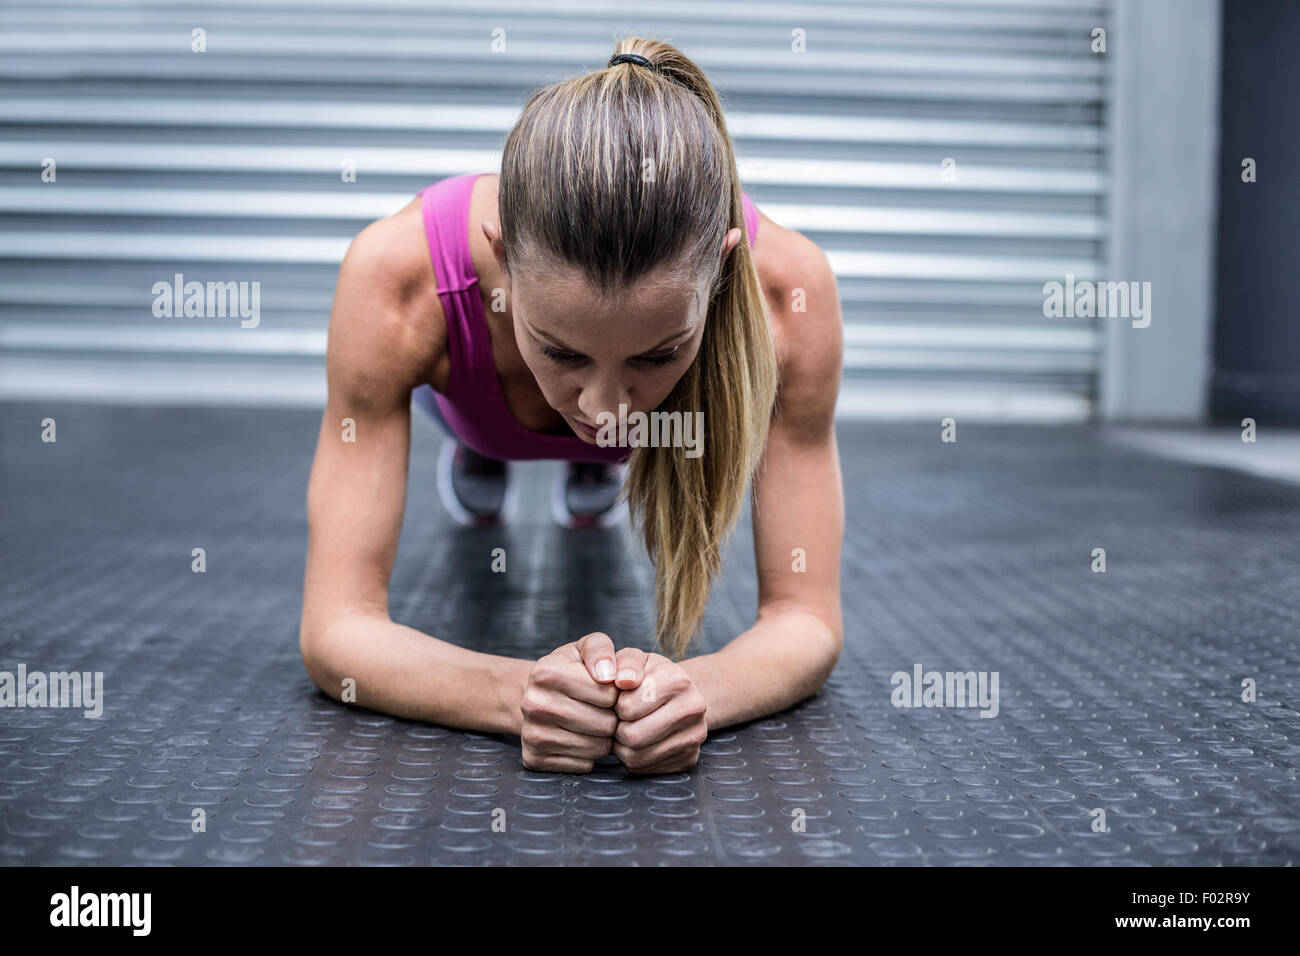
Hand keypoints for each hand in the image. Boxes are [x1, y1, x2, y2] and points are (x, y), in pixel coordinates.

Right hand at [519, 632, 619, 772]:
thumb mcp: (586, 647)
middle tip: (602, 709)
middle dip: (611, 717)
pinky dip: (590, 755)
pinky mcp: (534, 759)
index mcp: (546, 672)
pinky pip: (584, 765)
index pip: (608, 693)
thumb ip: (601, 650)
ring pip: (597, 748)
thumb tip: (610, 675)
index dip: (615, 693)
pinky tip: (580, 738)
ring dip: (603, 737)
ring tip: (593, 722)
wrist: (539, 696)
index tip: (606, 689)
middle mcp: (534, 704)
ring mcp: (531, 734)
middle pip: (604, 724)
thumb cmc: (571, 670)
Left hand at [609, 648, 708, 773]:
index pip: (627, 707)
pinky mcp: (689, 758)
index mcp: (678, 680)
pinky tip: (638, 742)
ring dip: (622, 747)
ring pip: (637, 757)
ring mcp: (695, 737)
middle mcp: (693, 709)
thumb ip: (624, 663)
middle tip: (620, 719)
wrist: (678, 694)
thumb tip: (622, 680)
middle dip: (618, 729)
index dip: (616, 705)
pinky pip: (646, 770)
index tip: (621, 698)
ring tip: (626, 729)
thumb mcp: (635, 659)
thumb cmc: (648, 676)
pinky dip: (634, 759)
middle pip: (633, 737)